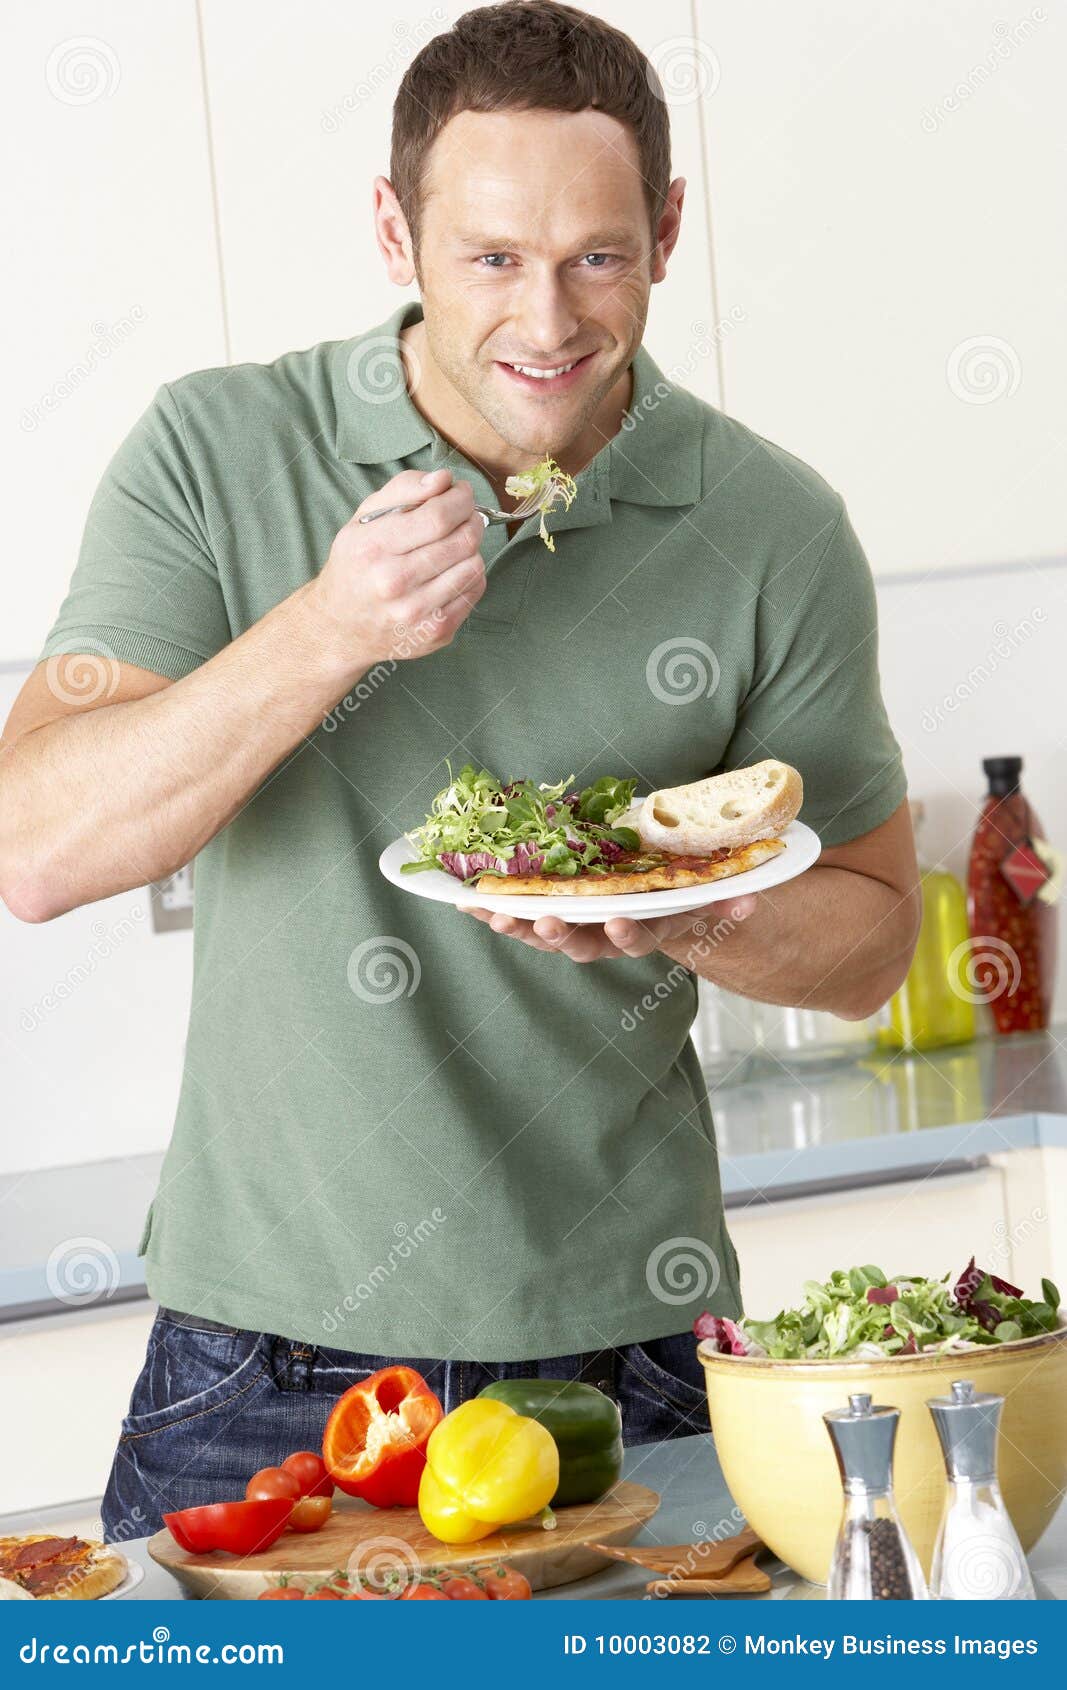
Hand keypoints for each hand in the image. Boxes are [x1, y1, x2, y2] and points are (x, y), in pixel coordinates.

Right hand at [309, 468, 486, 668]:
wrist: (340, 627)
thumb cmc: (355, 566)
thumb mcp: (363, 520)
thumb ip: (403, 490)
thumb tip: (443, 479)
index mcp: (373, 549)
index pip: (437, 517)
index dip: (460, 499)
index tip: (462, 492)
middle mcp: (394, 583)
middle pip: (462, 541)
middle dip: (472, 519)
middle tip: (466, 514)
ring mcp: (417, 613)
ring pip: (473, 566)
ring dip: (472, 548)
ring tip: (455, 543)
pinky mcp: (435, 633)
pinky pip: (474, 591)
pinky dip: (470, 574)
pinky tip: (452, 570)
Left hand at [462, 895, 758, 962]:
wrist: (667, 907)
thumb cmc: (686, 897)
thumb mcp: (708, 900)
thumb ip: (726, 905)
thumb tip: (750, 905)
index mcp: (648, 926)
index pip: (637, 936)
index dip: (626, 932)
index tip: (617, 922)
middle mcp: (610, 934)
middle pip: (583, 943)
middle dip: (560, 935)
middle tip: (543, 923)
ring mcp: (582, 926)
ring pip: (547, 933)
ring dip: (518, 926)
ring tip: (490, 915)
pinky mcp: (557, 914)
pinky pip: (523, 916)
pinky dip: (496, 910)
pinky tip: (466, 902)